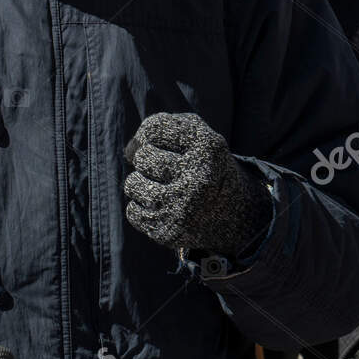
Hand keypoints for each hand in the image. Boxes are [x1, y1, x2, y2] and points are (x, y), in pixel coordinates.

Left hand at [122, 113, 271, 257]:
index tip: (167, 145)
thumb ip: (159, 126)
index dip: (151, 135)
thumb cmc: (201, 163)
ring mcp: (183, 208)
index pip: (154, 129)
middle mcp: (198, 178)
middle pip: (142, 157)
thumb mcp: (195, 134)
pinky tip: (163, 209)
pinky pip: (132, 211)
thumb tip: (128, 150)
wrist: (230, 213)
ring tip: (164, 189)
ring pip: (132, 184)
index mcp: (208, 147)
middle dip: (148, 161)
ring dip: (141, 185)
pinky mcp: (169, 231)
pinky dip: (142, 209)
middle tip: (169, 171)